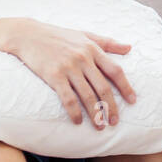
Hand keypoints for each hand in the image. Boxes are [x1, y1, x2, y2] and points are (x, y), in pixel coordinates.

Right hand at [6, 19, 134, 127]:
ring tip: (100, 126)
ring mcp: (68, 67)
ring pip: (87, 95)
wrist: (28, 34)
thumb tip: (129, 47)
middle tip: (115, 121)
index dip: (125, 87)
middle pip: (103, 87)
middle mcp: (83, 58)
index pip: (115, 71)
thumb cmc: (59, 35)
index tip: (133, 100)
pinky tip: (77, 121)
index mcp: (93, 49)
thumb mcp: (85, 35)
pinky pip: (67, 98)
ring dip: (95, 113)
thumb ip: (107, 42)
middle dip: (111, 106)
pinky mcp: (53, 76)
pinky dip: (74, 112)